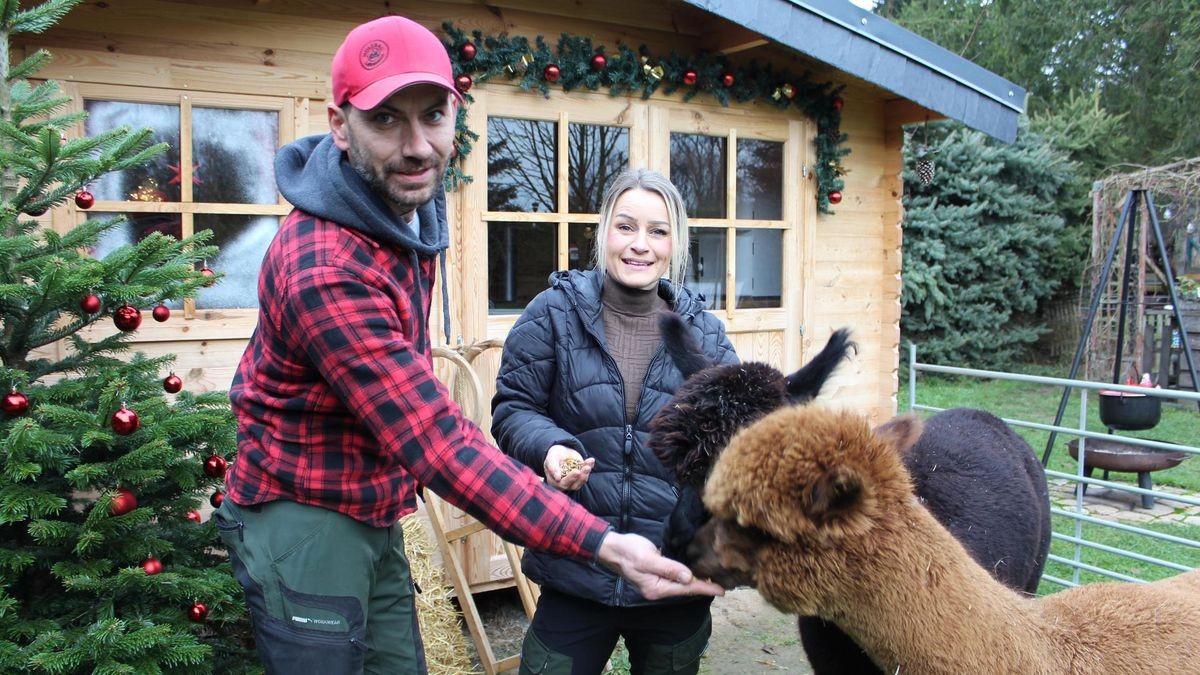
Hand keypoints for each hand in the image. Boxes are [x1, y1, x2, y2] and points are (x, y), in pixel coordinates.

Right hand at [544, 444, 593, 490]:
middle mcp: (566, 483)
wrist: (561, 451)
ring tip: (588, 465)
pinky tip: (591, 460)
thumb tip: (557, 478)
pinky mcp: (581, 474)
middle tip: (586, 468)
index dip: (570, 479)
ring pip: (582, 480)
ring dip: (586, 473)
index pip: (563, 484)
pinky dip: (589, 466)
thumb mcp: (551, 458)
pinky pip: (586, 473)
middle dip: (581, 477)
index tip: (577, 472)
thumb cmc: (553, 455)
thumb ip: (552, 467)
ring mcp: (575, 480)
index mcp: (555, 482)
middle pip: (574, 485)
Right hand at [596, 531, 724, 600]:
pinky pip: (675, 577)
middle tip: (723, 584)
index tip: (722, 591)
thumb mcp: (648, 559)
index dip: (705, 589)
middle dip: (703, 587)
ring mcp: (656, 583)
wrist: (612, 547)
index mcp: (657, 588)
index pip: (686, 589)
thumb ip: (669, 568)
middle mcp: (658, 589)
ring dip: (696, 582)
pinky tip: (695, 571)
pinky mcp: (656, 574)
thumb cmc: (628, 551)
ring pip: (681, 584)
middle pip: (685, 589)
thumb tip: (689, 577)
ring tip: (713, 579)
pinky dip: (686, 575)